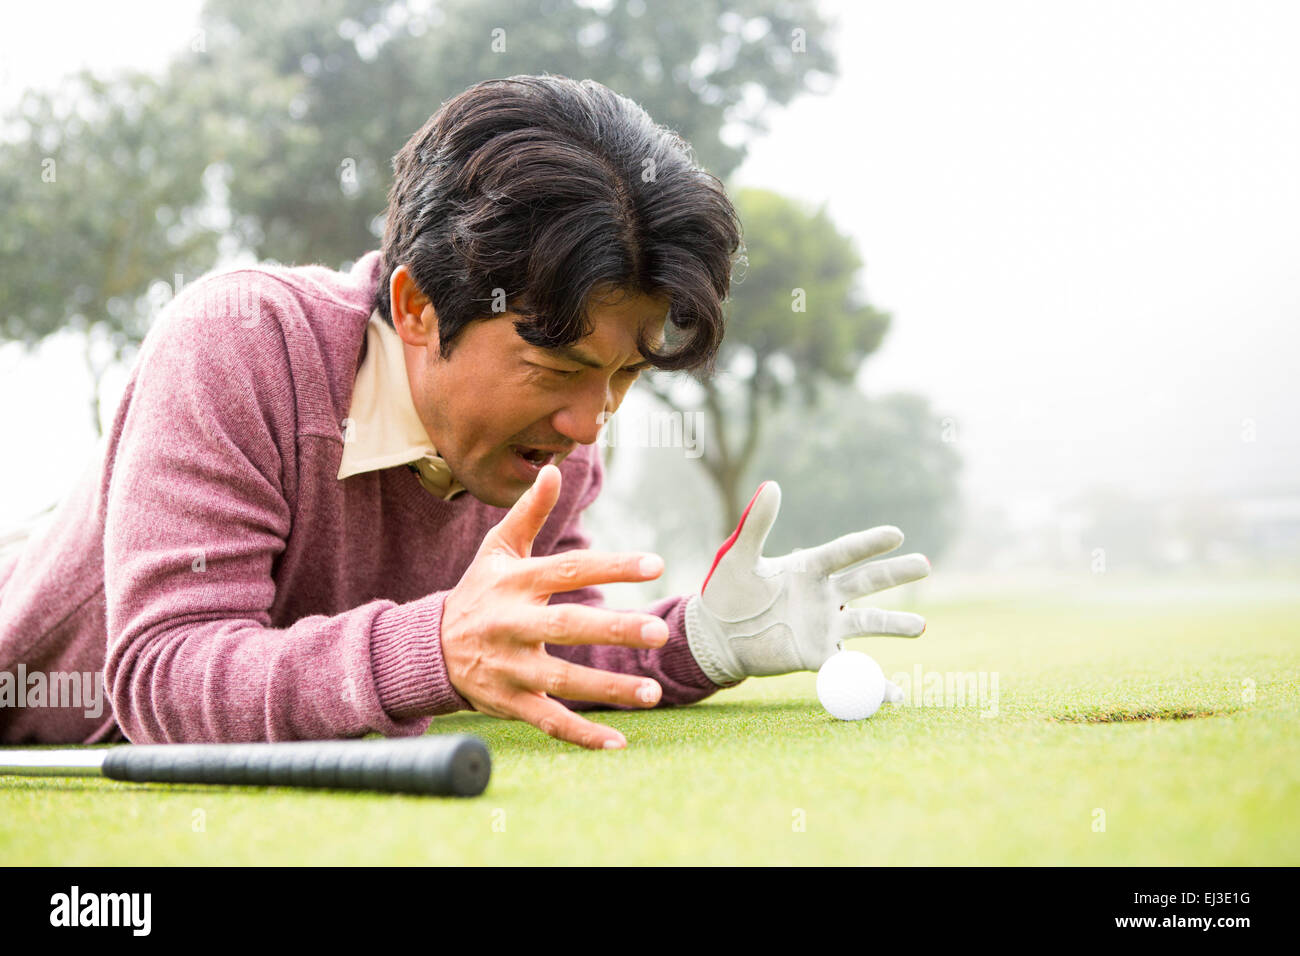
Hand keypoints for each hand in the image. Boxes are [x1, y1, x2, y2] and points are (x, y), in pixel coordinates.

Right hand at [441, 463, 669, 749]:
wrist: (427, 648)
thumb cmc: (477, 591)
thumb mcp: (497, 550)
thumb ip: (529, 512)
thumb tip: (552, 470)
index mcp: (515, 583)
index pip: (568, 569)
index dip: (611, 565)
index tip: (655, 563)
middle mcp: (511, 624)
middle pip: (568, 626)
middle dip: (615, 629)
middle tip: (659, 631)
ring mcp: (510, 667)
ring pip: (563, 680)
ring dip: (608, 688)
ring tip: (652, 693)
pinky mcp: (509, 702)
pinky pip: (549, 721)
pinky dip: (581, 735)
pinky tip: (618, 742)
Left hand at [684, 480, 930, 687]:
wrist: (716, 635)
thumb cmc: (727, 591)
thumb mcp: (739, 556)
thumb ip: (757, 523)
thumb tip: (771, 486)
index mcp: (808, 567)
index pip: (844, 552)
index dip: (869, 543)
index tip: (896, 534)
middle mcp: (823, 594)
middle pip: (866, 582)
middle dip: (895, 574)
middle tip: (925, 565)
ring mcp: (824, 625)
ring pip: (867, 623)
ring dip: (894, 624)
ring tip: (920, 626)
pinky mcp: (817, 655)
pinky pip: (850, 669)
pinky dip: (874, 684)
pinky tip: (896, 696)